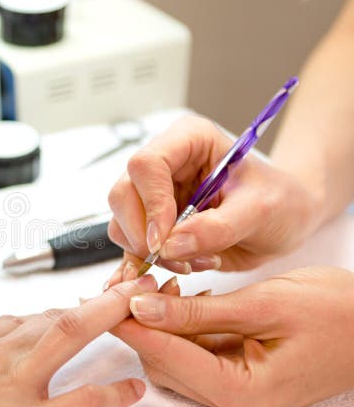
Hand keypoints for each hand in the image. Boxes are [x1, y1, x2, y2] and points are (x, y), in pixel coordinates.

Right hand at [105, 115, 320, 280]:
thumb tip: (170, 246)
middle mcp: (163, 163)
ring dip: (149, 252)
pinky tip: (185, 266)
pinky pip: (130, 244)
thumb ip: (218, 227)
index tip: (165, 240)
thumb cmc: (281, 202)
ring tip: (194, 262)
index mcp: (188, 140)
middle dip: (144, 234)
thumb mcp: (261, 211)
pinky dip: (150, 263)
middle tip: (177, 260)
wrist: (286, 221)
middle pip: (123, 194)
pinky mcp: (150, 222)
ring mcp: (152, 194)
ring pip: (121, 222)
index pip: (146, 165)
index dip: (151, 203)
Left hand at [113, 266, 353, 406]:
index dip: (131, 326)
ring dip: (161, 324)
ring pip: (174, 360)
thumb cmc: (337, 312)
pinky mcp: (240, 379)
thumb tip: (141, 307)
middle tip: (135, 281)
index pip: (167, 358)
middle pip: (164, 365)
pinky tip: (181, 295)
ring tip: (161, 283)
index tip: (103, 298)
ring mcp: (238, 394)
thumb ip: (197, 310)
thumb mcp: (263, 304)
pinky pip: (196, 355)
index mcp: (244, 394)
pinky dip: (182, 327)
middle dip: (143, 323)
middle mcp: (237, 404)